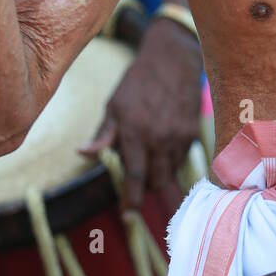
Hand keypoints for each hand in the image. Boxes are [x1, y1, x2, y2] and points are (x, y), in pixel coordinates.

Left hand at [80, 17, 202, 210]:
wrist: (173, 60)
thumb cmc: (137, 81)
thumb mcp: (114, 105)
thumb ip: (103, 135)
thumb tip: (83, 154)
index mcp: (136, 132)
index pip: (134, 176)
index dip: (131, 199)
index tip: (128, 216)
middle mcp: (160, 138)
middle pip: (157, 182)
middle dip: (146, 189)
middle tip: (137, 187)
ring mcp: (179, 136)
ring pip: (170, 171)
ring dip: (159, 175)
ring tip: (149, 163)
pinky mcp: (193, 132)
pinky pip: (181, 158)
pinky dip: (171, 161)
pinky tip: (163, 149)